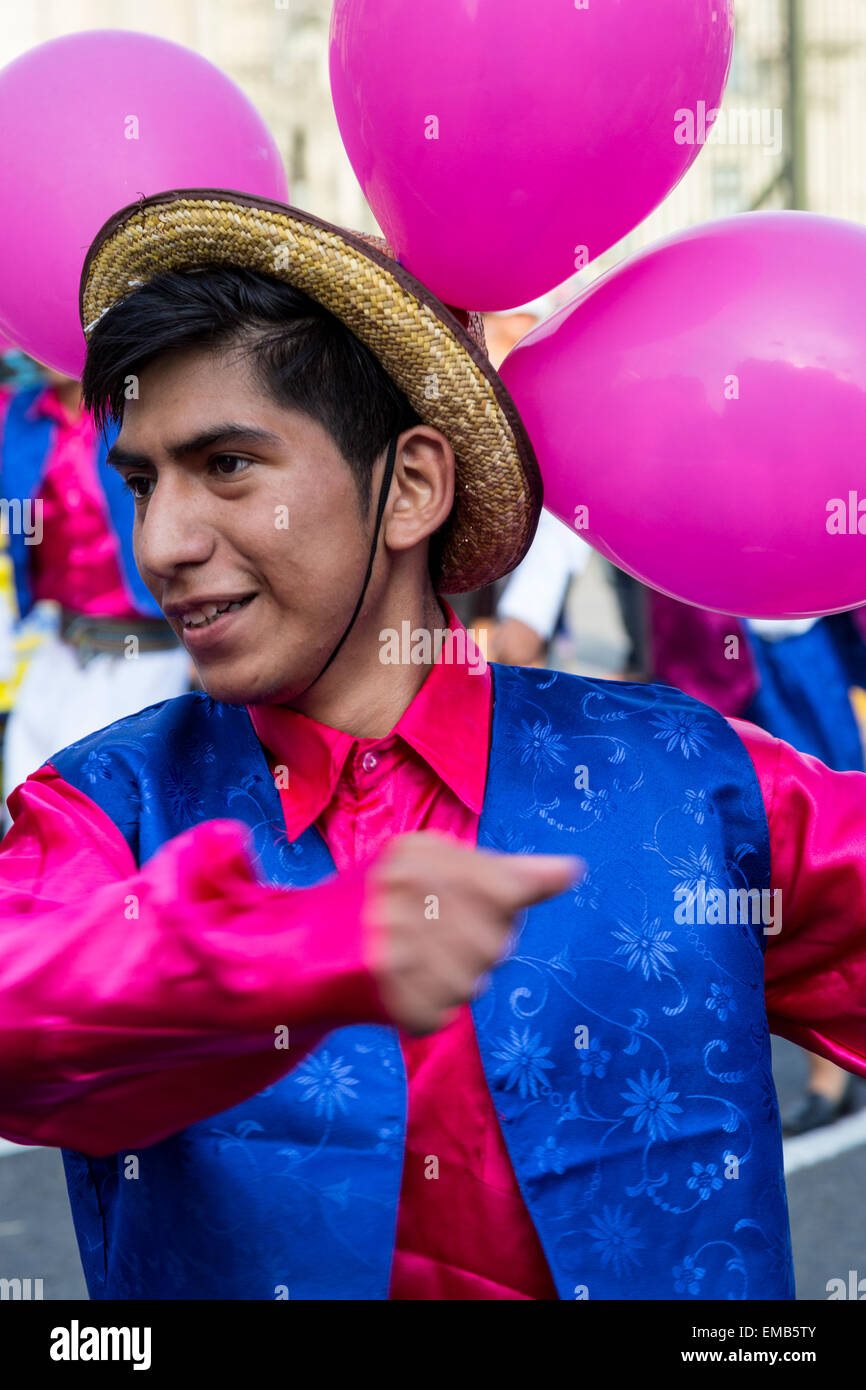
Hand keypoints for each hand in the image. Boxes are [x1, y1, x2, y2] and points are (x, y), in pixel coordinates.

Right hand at [363, 831, 581, 1034]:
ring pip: (471, 984)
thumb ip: (506, 869)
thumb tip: (573, 871)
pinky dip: (430, 1009)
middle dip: (479, 949)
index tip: (491, 911)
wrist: (301, 943)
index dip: (507, 910)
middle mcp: (401, 893)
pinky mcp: (380, 993)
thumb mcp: (437, 863)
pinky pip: (440, 1015)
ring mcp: (387, 945)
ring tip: (421, 963)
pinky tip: (406, 986)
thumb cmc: (388, 898)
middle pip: (495, 945)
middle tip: (442, 939)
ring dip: (457, 982)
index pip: (509, 892)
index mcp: (419, 854)